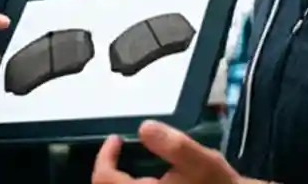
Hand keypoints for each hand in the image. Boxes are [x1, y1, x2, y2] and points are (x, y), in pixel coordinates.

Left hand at [92, 120, 246, 183]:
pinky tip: (140, 179)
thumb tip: (144, 128)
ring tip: (124, 163)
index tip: (116, 139)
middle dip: (108, 170)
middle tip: (118, 150)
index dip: (105, 157)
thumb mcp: (202, 162)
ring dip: (115, 181)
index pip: (105, 179)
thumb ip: (174, 145)